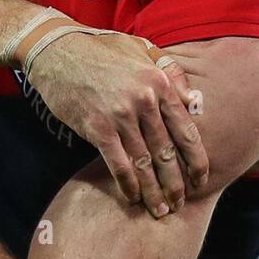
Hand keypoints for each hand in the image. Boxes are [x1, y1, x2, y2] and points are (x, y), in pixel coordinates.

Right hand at [25, 30, 208, 215]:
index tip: (201, 179)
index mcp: (159, 83)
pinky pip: (118, 163)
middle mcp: (144, 101)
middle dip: (176, 183)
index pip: (186, 130)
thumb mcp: (142, 49)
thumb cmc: (101, 49)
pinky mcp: (97, 127)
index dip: (196, 160)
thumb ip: (170, 72)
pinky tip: (133, 197)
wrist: (57, 50)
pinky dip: (128, 184)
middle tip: (180, 203)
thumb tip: (194, 99)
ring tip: (160, 210)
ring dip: (153, 191)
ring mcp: (120, 116)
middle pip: (166, 152)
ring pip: (144, 163)